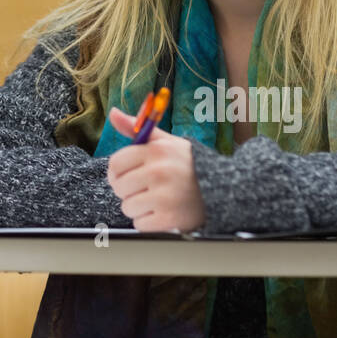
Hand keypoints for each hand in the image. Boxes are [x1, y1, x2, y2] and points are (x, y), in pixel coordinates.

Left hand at [105, 107, 205, 231]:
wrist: (223, 188)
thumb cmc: (188, 164)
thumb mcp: (166, 142)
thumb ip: (138, 128)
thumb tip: (113, 113)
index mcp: (156, 151)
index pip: (115, 163)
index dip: (118, 171)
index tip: (129, 175)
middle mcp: (158, 172)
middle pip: (119, 187)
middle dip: (128, 190)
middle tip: (145, 189)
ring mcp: (164, 197)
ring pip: (127, 207)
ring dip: (138, 208)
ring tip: (156, 201)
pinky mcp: (170, 219)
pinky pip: (140, 224)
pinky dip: (148, 222)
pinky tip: (162, 213)